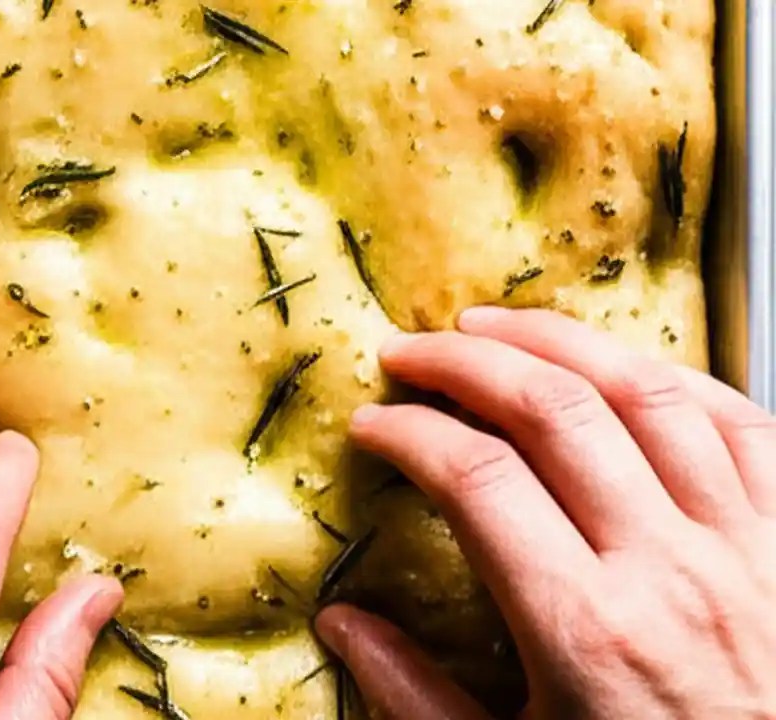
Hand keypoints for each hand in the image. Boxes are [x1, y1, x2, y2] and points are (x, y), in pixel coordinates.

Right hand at [315, 308, 775, 718]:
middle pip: (553, 411)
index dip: (409, 432)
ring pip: (646, 393)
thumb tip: (341, 624)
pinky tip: (622, 365)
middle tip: (413, 351)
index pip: (475, 479)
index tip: (373, 423)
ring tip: (499, 325)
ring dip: (561, 341)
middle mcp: (667, 569)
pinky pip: (741, 421)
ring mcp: (745, 544)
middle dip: (466, 361)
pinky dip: (673, 376)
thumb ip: (416, 695)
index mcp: (583, 630)